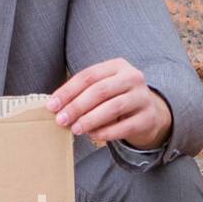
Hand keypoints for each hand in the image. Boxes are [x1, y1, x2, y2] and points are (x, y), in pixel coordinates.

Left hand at [46, 59, 171, 148]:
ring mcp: (143, 97)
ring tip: (75, 129)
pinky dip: (106, 132)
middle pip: (100, 90)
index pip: (88, 76)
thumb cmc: (117, 99)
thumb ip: (83, 93)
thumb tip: (55, 106)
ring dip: (90, 119)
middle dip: (77, 106)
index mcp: (117, 66)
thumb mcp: (103, 89)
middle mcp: (133, 77)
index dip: (68, 91)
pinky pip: (125, 126)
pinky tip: (93, 135)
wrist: (149, 113)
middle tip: (61, 120)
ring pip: (113, 108)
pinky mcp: (148, 117)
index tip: (52, 106)